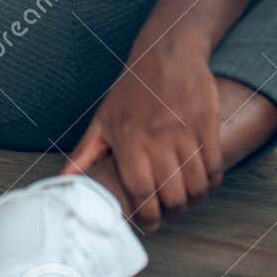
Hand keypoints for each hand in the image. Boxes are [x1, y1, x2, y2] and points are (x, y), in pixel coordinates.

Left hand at [62, 50, 223, 229]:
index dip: (147, 216)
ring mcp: (184, 132)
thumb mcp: (103, 119)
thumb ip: (84, 155)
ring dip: (193, 199)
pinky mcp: (206, 126)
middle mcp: (156, 138)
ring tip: (186, 198)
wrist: (167, 52)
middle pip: (172, 195)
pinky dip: (211, 182)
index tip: (150, 223)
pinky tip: (202, 180)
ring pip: (196, 186)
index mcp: (128, 139)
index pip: (140, 191)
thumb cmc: (131, 90)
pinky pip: (214, 167)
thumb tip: (62, 182)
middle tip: (169, 211)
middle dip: (172, 212)